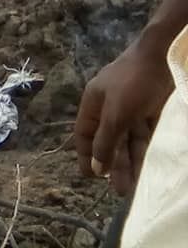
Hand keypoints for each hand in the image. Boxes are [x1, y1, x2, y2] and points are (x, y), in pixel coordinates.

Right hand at [75, 44, 173, 195]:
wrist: (162, 57)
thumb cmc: (131, 83)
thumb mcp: (115, 113)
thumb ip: (105, 140)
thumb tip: (95, 167)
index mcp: (93, 104)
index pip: (85, 134)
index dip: (86, 155)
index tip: (90, 177)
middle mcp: (110, 108)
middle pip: (108, 140)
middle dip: (112, 164)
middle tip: (119, 190)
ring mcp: (131, 109)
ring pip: (128, 140)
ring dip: (130, 162)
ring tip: (134, 186)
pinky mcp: (150, 110)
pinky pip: (146, 135)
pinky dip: (145, 150)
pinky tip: (148, 167)